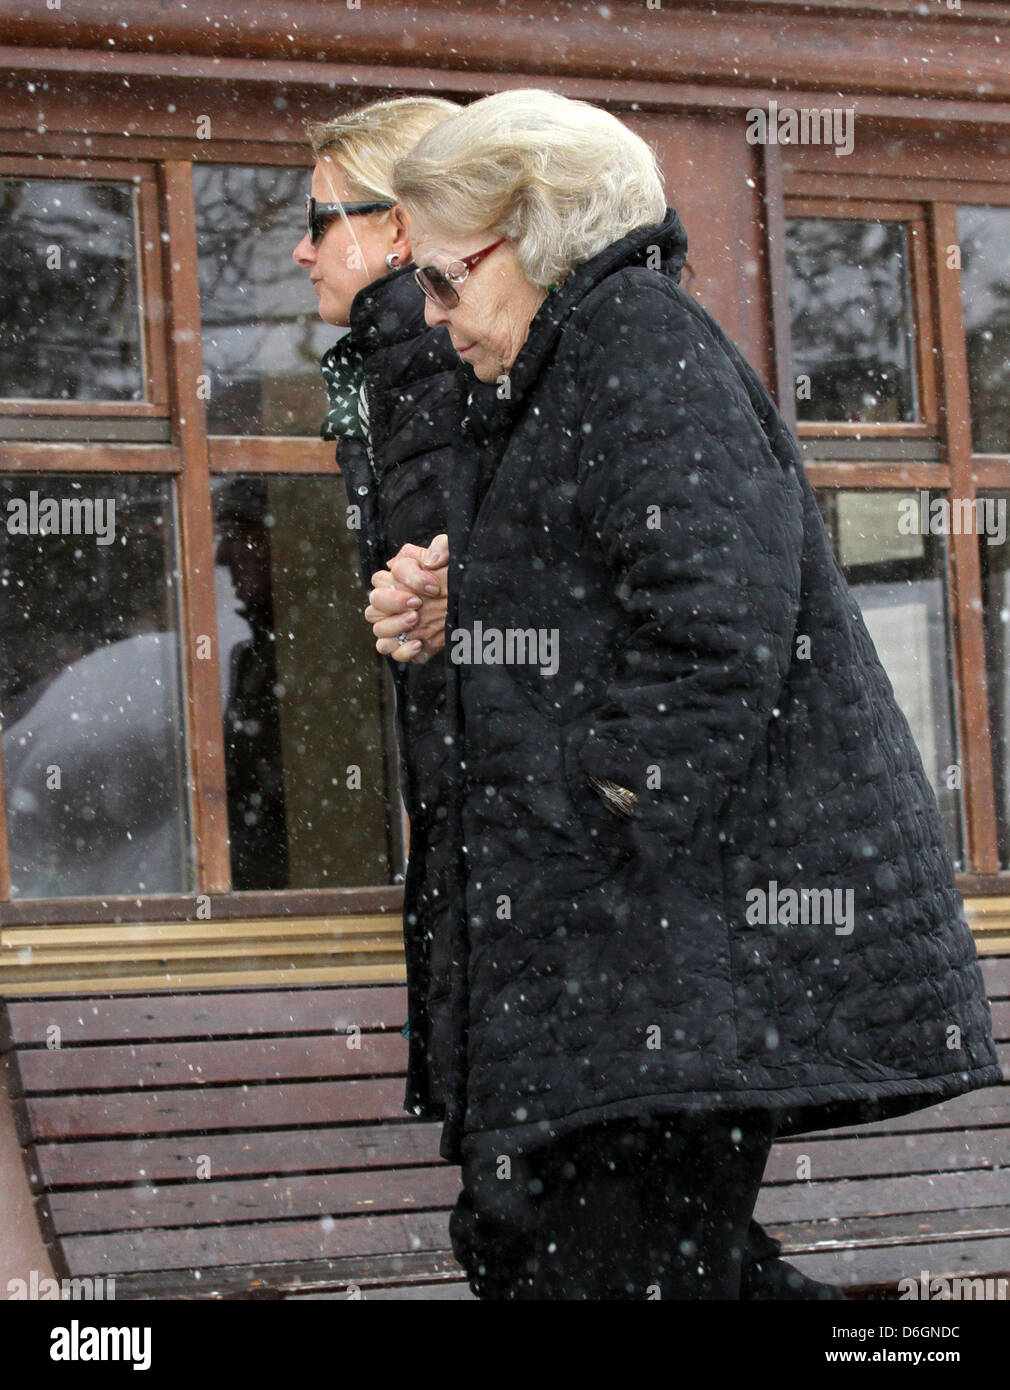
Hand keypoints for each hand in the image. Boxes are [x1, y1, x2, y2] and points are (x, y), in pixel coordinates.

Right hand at [364, 533, 448, 662]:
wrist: (469, 605)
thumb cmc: (455, 578)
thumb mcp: (454, 556)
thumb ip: (442, 547)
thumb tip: (430, 561)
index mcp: (395, 581)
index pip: (382, 578)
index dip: (406, 580)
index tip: (432, 586)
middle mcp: (390, 604)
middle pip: (374, 604)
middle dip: (393, 603)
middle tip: (417, 603)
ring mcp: (396, 626)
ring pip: (378, 630)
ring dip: (395, 626)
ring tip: (416, 619)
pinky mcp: (406, 646)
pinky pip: (393, 653)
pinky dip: (403, 650)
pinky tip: (420, 643)